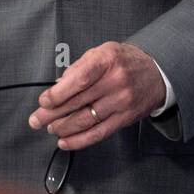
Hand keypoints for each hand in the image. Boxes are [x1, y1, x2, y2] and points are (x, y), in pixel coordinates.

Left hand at [27, 42, 165, 149]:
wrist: (156, 72)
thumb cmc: (124, 61)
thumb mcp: (102, 52)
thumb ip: (79, 68)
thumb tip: (57, 87)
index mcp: (106, 60)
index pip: (79, 79)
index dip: (58, 93)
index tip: (44, 101)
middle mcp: (115, 81)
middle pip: (78, 102)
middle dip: (52, 114)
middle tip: (36, 120)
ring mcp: (122, 101)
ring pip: (86, 120)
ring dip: (63, 128)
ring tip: (50, 128)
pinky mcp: (126, 118)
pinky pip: (99, 133)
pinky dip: (79, 140)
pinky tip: (66, 141)